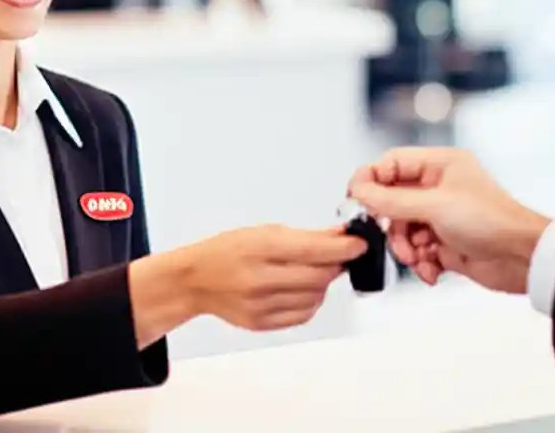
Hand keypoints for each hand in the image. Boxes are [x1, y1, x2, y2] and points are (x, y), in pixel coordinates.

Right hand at [184, 225, 366, 330]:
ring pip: (315, 297)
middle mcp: (259, 278)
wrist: (195, 279)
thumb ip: (304, 236)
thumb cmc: (227, 251)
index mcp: (259, 248)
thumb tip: (340, 235)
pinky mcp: (262, 323)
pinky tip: (301, 290)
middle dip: (335, 264)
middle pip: (318, 276)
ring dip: (322, 284)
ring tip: (311, 272)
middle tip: (337, 256)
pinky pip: (303, 315)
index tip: (358, 244)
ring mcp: (260, 304)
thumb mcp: (263, 232)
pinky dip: (311, 301)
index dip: (343, 248)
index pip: (313, 250)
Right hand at [347, 147, 549, 293]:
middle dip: (391, 224)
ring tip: (418, 257)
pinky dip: (421, 263)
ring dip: (405, 248)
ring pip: (403, 230)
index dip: (371, 180)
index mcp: (441, 165)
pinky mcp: (446, 243)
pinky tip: (433, 269)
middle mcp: (440, 188)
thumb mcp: (435, 206)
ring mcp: (442, 216)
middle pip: (393, 201)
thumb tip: (359, 192)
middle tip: (392, 236)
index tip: (356, 199)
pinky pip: (418, 251)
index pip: (392, 164)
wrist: (524, 259)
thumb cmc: (492, 222)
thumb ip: (392, 200)